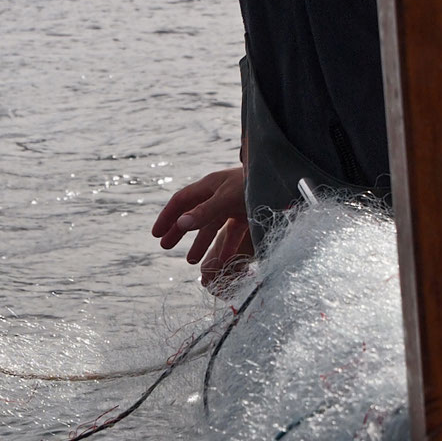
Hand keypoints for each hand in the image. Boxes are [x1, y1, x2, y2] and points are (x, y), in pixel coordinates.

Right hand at [152, 166, 254, 287]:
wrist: (284, 180)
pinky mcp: (247, 214)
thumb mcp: (227, 198)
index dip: (167, 217)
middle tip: (165, 246)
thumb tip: (181, 225)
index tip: (157, 234)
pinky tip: (220, 260)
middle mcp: (219, 194)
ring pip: (212, 226)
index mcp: (210, 186)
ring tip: (191, 260)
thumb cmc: (254, 183)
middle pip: (193, 214)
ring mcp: (233, 205)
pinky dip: (225, 247)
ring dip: (201, 243)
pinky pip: (232, 233)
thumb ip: (205, 212)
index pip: (181, 201)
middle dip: (179, 231)